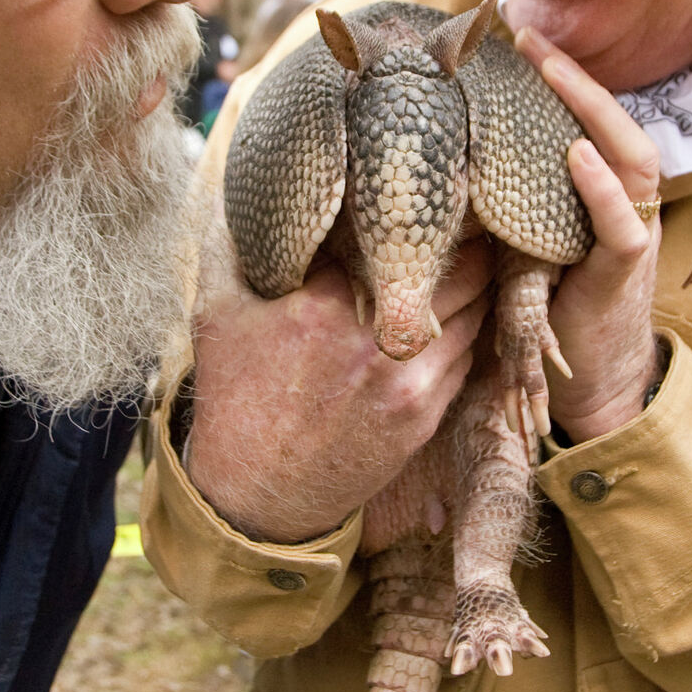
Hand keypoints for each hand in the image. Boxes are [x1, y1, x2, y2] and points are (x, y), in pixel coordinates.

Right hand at [184, 225, 493, 542]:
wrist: (256, 496)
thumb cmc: (236, 398)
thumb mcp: (215, 316)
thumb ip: (228, 248)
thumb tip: (241, 197)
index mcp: (324, 307)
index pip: (396, 238)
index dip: (418, 212)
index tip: (428, 195)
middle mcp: (374, 342)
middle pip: (457, 270)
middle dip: (468, 240)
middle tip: (471, 218)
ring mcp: (407, 383)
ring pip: (473, 312)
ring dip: (477, 285)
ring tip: (476, 259)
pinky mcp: (425, 416)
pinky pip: (469, 357)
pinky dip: (469, 332)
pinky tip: (461, 316)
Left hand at [512, 27, 662, 442]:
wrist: (595, 386)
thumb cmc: (556, 315)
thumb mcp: (529, 250)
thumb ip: (511, 208)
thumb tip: (442, 167)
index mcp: (603, 198)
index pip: (592, 125)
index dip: (565, 82)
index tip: (523, 41)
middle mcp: (626, 208)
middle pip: (618, 125)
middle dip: (577, 80)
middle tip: (533, 41)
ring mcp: (630, 237)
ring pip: (633, 161)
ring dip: (594, 113)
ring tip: (555, 76)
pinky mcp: (622, 274)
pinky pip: (622, 223)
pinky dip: (601, 187)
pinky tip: (575, 154)